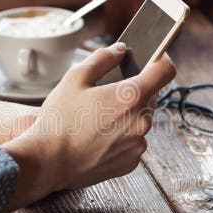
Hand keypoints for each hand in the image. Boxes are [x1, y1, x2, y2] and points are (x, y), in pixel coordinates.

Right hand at [1, 42, 175, 209]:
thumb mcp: (75, 78)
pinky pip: (133, 141)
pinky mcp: (131, 162)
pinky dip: (121, 136)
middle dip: (134, 90)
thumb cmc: (59, 120)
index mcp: (131, 97)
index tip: (154, 57)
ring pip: (140, 120)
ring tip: (97, 118)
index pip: (165, 70)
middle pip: (150, 96)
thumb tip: (120, 50)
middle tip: (107, 92)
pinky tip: (98, 137)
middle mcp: (141, 122)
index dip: (161, 59)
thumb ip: (102, 58)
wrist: (48, 162)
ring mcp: (138, 144)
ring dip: (127, 114)